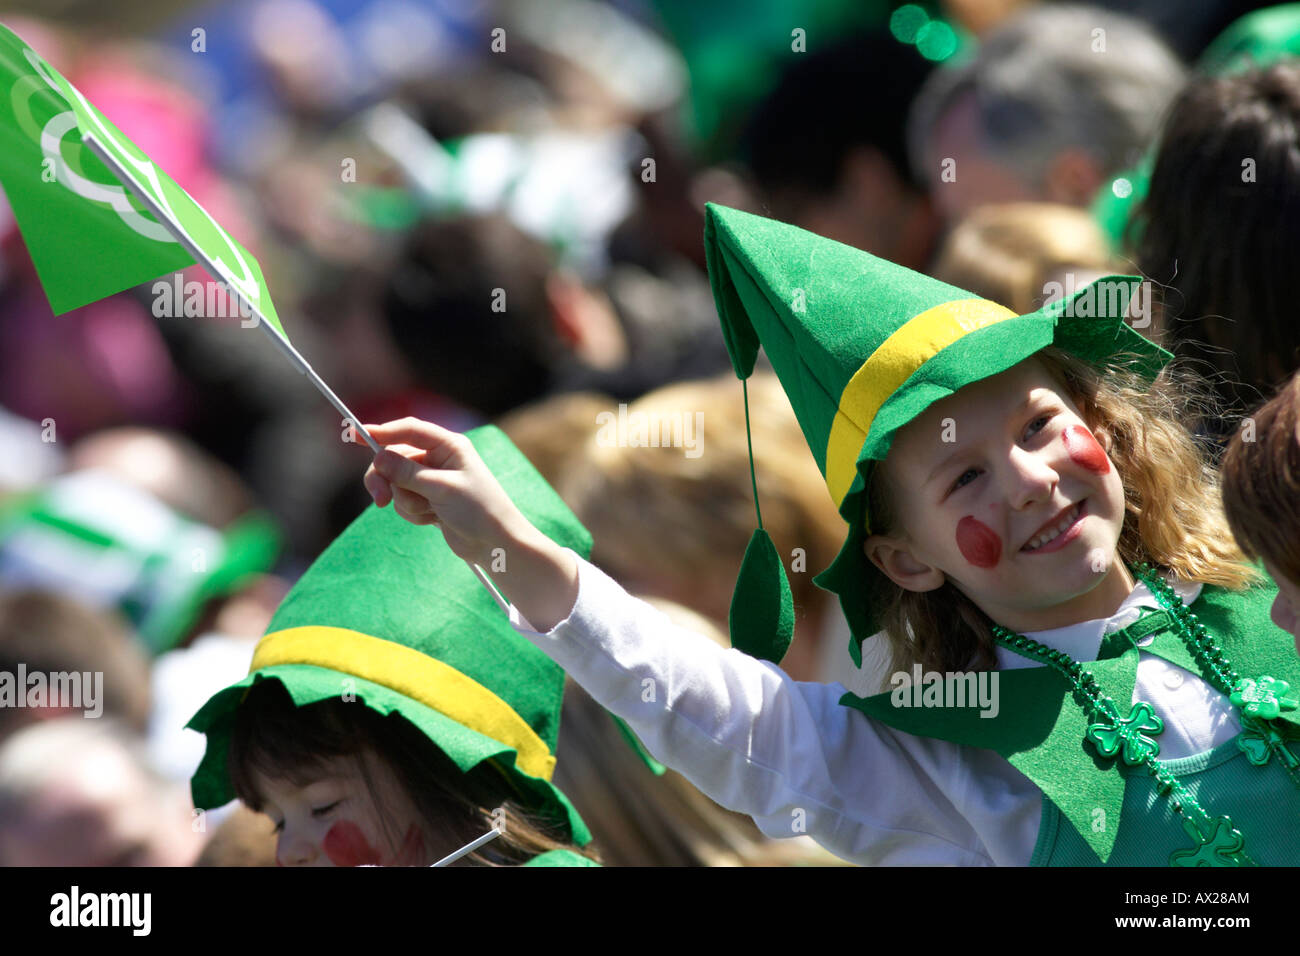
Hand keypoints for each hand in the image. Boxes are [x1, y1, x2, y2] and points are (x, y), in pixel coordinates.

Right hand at [362, 418, 530, 568]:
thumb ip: (407, 473)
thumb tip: (378, 457)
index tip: (355, 434)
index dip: (382, 431)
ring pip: (396, 484)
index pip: (409, 430)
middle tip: (380, 499)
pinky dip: (413, 513)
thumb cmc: (478, 510)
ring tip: (430, 511)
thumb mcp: (441, 488)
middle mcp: (439, 459)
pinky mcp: (428, 500)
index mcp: (449, 446)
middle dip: (386, 480)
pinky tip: (433, 520)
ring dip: (407, 501)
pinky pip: (403, 502)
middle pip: (394, 459)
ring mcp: (432, 480)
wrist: (494, 544)